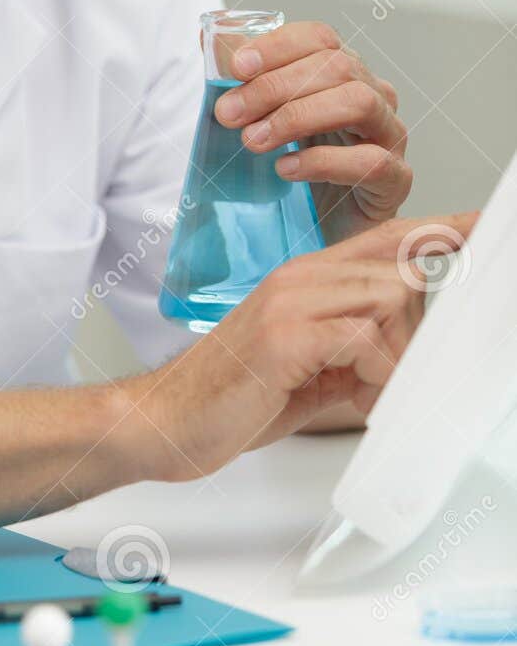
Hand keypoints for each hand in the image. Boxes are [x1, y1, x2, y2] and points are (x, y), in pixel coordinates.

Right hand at [131, 212, 476, 481]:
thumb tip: (405, 356)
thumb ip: (356, 349)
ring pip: (389, 300)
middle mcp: (299, 278)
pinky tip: (356, 402)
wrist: (165, 420)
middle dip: (412, 335)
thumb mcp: (308, 368)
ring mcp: (290, 301)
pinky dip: (377, 377)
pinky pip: (365, 340)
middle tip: (384, 383)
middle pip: (400, 275)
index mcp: (305, 279)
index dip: (438, 229)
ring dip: (394, 360)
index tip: (480, 225)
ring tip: (365, 397)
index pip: (385, 237)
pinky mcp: (284, 335)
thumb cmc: (229, 397)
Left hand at [212, 21, 411, 238]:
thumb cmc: (301, 167)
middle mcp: (377, 96)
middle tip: (230, 113)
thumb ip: (246, 81)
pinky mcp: (396, 180)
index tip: (236, 67)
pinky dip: (322, 161)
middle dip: (275, 86)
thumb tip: (210, 42)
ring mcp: (391, 136)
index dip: (278, 46)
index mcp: (346, 73)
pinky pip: (370, 161)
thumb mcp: (269, 119)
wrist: (330, 229)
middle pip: (336, 67)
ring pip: (358, 103)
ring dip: (297, 117)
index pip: (320, 38)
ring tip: (253, 140)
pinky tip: (285, 169)